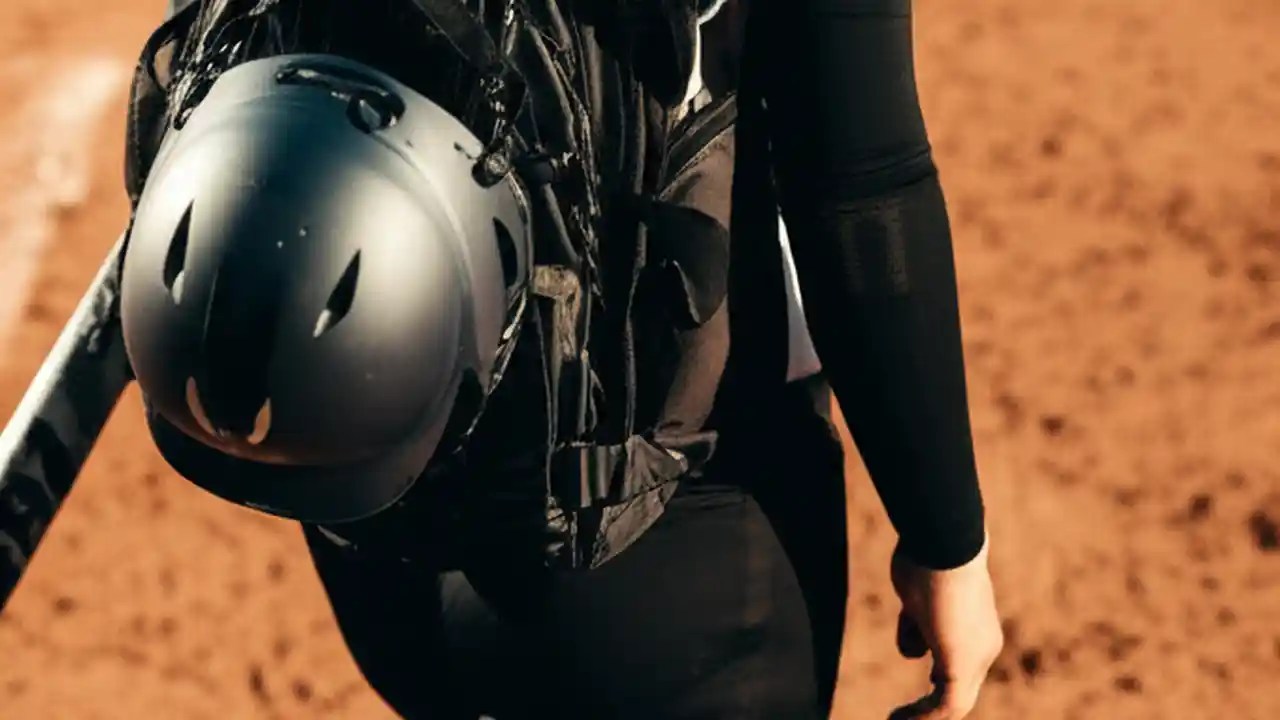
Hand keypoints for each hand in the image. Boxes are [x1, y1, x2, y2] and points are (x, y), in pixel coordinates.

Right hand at [887, 533, 1002, 718]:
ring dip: (923, 717)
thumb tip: (912, 652)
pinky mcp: (961, 662)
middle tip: (901, 717)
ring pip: (954, 701)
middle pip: (959, 687)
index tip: (911, 688)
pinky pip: (945, 704)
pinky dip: (922, 717)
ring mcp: (976, 655)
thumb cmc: (927, 556)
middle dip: (931, 706)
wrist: (942, 541)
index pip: (959, 664)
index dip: (936, 679)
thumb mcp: (917, 595)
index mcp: (977, 626)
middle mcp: (983, 645)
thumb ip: (916, 623)